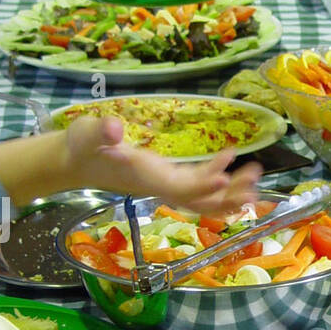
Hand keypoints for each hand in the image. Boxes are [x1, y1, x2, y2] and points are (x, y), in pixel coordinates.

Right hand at [64, 117, 261, 212]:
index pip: (177, 188)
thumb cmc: (80, 147)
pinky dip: (217, 176)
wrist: (74, 162)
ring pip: (202, 197)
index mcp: (145, 177)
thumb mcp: (86, 134)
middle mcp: (159, 186)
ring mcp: (164, 184)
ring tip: (256, 179)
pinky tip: (231, 160)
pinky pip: (196, 185)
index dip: (202, 186)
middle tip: (255, 183)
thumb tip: (112, 129)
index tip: (225, 177)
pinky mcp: (166, 177)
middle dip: (228, 195)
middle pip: (199, 200)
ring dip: (230, 192)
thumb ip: (100, 132)